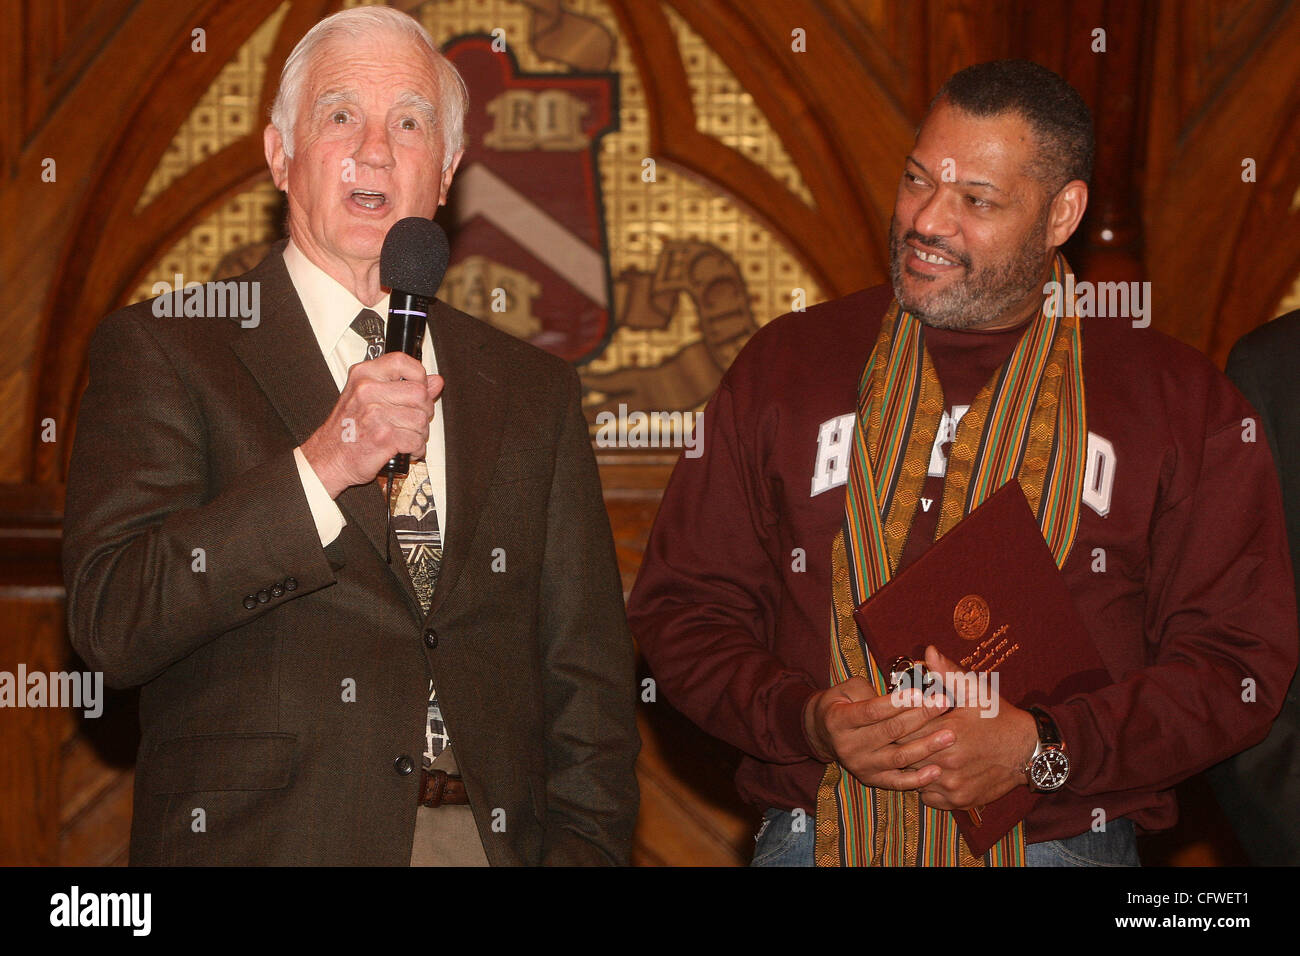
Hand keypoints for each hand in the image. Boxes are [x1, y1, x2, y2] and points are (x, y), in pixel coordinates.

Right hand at [300, 353, 442, 497]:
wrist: (328, 458)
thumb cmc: (347, 429)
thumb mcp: (367, 397)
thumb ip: (401, 386)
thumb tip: (435, 381)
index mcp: (363, 375)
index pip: (402, 362)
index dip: (419, 375)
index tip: (420, 387)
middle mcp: (368, 391)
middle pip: (419, 393)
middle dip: (424, 410)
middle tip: (413, 420)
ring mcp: (375, 414)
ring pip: (421, 419)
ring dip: (420, 433)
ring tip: (406, 436)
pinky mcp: (383, 438)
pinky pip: (416, 441)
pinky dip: (416, 449)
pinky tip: (406, 449)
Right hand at [802, 674, 954, 790]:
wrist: (823, 734)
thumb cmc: (842, 704)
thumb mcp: (847, 689)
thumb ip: (870, 690)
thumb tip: (901, 694)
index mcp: (839, 720)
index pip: (872, 711)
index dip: (896, 703)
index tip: (920, 692)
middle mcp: (848, 746)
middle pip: (889, 732)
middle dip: (919, 717)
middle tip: (943, 704)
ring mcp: (861, 765)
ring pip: (898, 757)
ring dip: (925, 747)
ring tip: (949, 736)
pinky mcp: (872, 780)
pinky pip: (897, 783)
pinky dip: (917, 780)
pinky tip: (937, 771)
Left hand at [902, 645, 1038, 810]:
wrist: (1029, 752)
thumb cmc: (1000, 718)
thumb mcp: (976, 691)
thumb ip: (948, 673)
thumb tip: (928, 651)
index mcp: (949, 733)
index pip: (904, 730)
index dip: (896, 723)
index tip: (892, 717)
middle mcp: (948, 762)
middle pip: (905, 755)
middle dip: (899, 745)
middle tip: (894, 735)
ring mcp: (953, 785)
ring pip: (913, 778)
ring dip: (911, 767)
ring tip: (912, 752)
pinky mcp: (959, 801)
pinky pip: (928, 797)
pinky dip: (925, 785)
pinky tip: (931, 770)